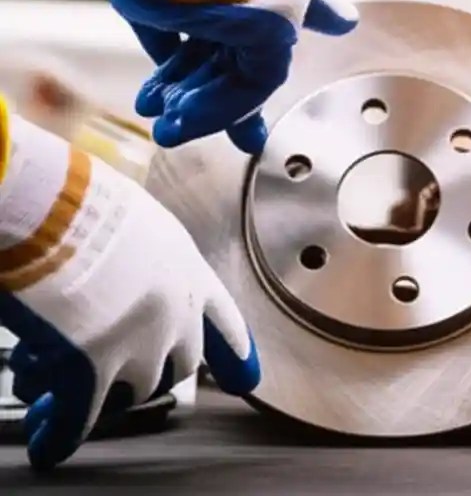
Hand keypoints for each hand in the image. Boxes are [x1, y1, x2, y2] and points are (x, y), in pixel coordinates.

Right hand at [0, 106, 259, 469]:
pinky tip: (52, 445)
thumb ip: (140, 258)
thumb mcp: (135, 223)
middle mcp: (174, 312)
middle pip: (176, 365)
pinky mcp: (90, 367)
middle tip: (112, 380)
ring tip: (52, 395)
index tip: (247, 378)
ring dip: (93, 400)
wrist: (50, 206)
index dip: (234, 352)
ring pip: (127, 392)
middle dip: (145, 376)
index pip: (223, 320)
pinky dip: (63, 433)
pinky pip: (80, 415)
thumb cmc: (81, 199)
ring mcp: (137, 343)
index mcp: (187, 271)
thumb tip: (119, 270)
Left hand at [101, 0, 356, 154]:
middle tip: (204, 139)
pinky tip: (152, 102)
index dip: (265, 91)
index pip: (280, 51)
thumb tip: (343, 24)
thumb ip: (280, 54)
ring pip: (197, 59)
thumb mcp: (277, 23)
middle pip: (235, 63)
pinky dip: (161, 76)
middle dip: (221, 106)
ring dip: (185, 98)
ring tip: (168, 127)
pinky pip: (162, 44)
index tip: (259, 129)